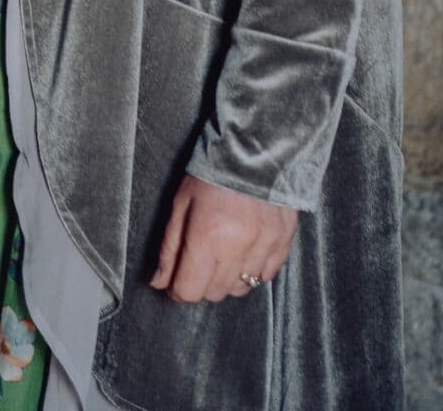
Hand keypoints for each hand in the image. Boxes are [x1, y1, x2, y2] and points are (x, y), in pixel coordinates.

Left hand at [150, 175, 296, 303]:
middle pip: (215, 293)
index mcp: (207, 236)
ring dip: (228, 278)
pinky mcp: (283, 242)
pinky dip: (253, 270)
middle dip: (202, 282)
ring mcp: (263, 246)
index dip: (178, 289)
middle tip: (200, 259)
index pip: (189, 290)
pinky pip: (266, 276)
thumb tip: (160, 282)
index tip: (177, 280)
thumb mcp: (181, 204)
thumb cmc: (210, 174)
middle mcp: (237, 247)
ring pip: (241, 288)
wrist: (253, 148)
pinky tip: (245, 250)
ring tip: (223, 252)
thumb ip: (170, 248)